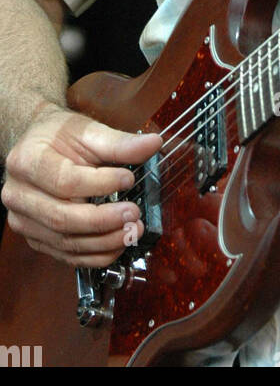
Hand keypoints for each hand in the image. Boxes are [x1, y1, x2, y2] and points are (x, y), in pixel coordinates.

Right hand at [1, 105, 161, 267]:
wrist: (39, 146)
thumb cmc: (60, 136)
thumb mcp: (88, 130)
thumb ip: (119, 141)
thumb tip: (154, 144)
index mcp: (26, 161)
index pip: (64, 181)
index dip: (100, 183)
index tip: (128, 178)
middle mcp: (18, 195)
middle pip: (62, 217)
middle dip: (103, 220)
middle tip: (133, 213)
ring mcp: (24, 220)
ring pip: (64, 241)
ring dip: (104, 242)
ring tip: (132, 230)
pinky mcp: (36, 237)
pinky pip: (65, 255)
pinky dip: (95, 255)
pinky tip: (118, 245)